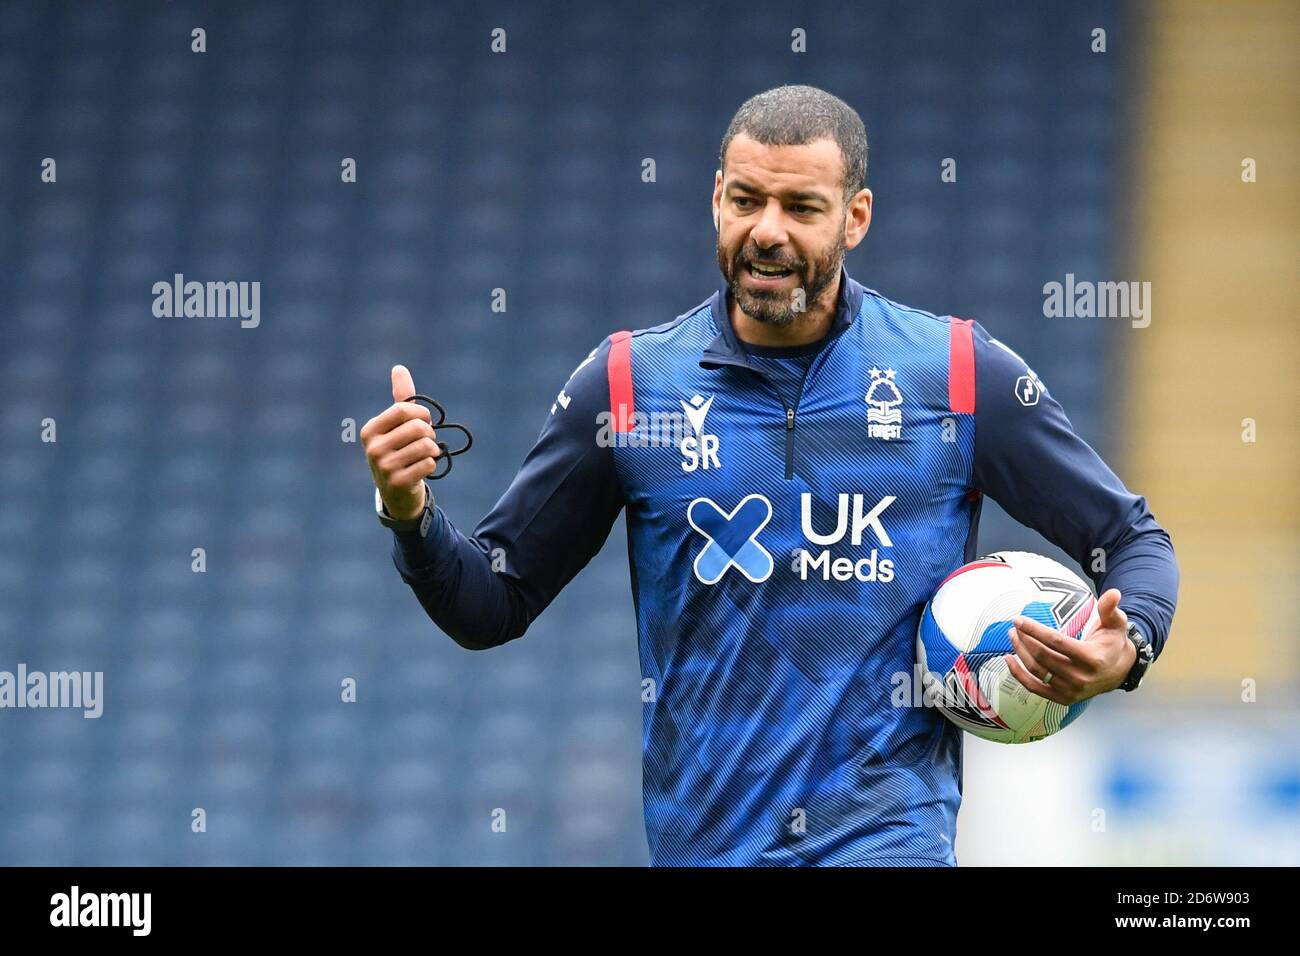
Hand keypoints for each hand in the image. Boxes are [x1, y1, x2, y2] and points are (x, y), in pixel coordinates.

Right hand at [361, 365, 438, 519]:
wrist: (396, 492)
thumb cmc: (399, 451)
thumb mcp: (397, 426)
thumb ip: (401, 399)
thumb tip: (399, 368)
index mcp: (370, 430)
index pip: (403, 410)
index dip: (422, 414)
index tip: (424, 422)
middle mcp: (372, 448)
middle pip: (418, 428)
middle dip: (429, 434)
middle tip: (425, 443)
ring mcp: (383, 467)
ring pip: (427, 446)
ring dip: (433, 450)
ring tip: (425, 456)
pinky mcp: (397, 483)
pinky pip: (429, 464)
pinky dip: (432, 465)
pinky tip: (422, 470)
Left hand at [1003, 588, 1136, 704]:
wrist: (1120, 672)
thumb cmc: (1112, 643)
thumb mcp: (1116, 625)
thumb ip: (1110, 609)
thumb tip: (1113, 592)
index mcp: (1092, 658)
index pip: (1056, 642)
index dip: (1034, 630)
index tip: (1018, 620)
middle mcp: (1080, 677)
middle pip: (1042, 655)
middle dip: (1024, 639)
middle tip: (1014, 627)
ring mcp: (1070, 690)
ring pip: (1036, 670)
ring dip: (1020, 652)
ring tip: (1013, 636)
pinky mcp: (1063, 698)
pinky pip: (1034, 687)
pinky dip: (1018, 675)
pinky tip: (1009, 659)